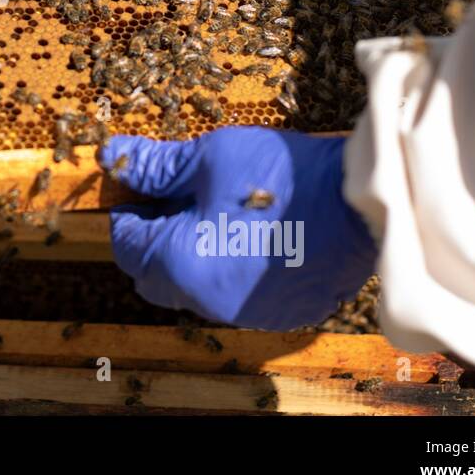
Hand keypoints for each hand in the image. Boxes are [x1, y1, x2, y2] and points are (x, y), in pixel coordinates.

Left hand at [102, 128, 377, 329]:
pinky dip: (228, 270)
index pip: (126, 245)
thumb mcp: (207, 158)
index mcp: (177, 264)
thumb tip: (112, 159)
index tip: (139, 186)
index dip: (128, 212)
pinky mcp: (279, 315)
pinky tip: (249, 235)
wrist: (361, 206)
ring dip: (190, 256)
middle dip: (154, 238)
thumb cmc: (279, 176)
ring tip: (214, 212)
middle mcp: (204, 301)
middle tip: (173, 198)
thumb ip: (156, 167)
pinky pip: (234, 296)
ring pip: (193, 289)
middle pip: (155, 275)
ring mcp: (244, 314)